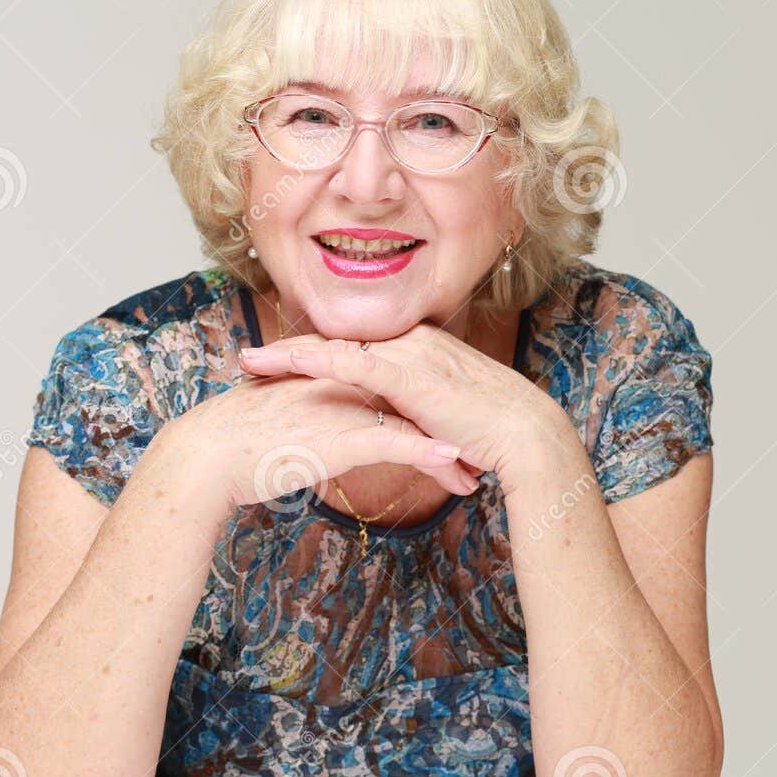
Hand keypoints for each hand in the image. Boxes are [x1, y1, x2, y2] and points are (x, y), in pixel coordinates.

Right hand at [174, 371, 479, 508]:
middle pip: (407, 404)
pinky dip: (424, 450)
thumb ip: (308, 421)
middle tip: (471, 458)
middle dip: (443, 433)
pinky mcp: (335, 435)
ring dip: (444, 452)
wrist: (203, 457)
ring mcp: (340, 408)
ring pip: (408, 424)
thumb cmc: (234, 446)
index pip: (388, 390)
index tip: (447, 437)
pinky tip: (450, 461)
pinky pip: (391, 440)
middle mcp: (340, 386)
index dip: (421, 413)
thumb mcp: (281, 425)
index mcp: (329, 380)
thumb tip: (321, 435)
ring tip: (471, 479)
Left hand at [236, 322, 567, 484]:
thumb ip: (420, 417)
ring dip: (289, 353)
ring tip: (249, 362)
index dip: (315, 354)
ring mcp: (410, 354)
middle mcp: (412, 342)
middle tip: (248, 358)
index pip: (357, 347)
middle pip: (338, 341)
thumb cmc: (496, 433)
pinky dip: (311, 360)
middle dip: (290, 350)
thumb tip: (400, 432)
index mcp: (421, 349)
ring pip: (334, 347)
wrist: (528, 434)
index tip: (279, 363)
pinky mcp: (408, 373)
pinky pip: (349, 361)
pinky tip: (282, 363)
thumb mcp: (448, 419)